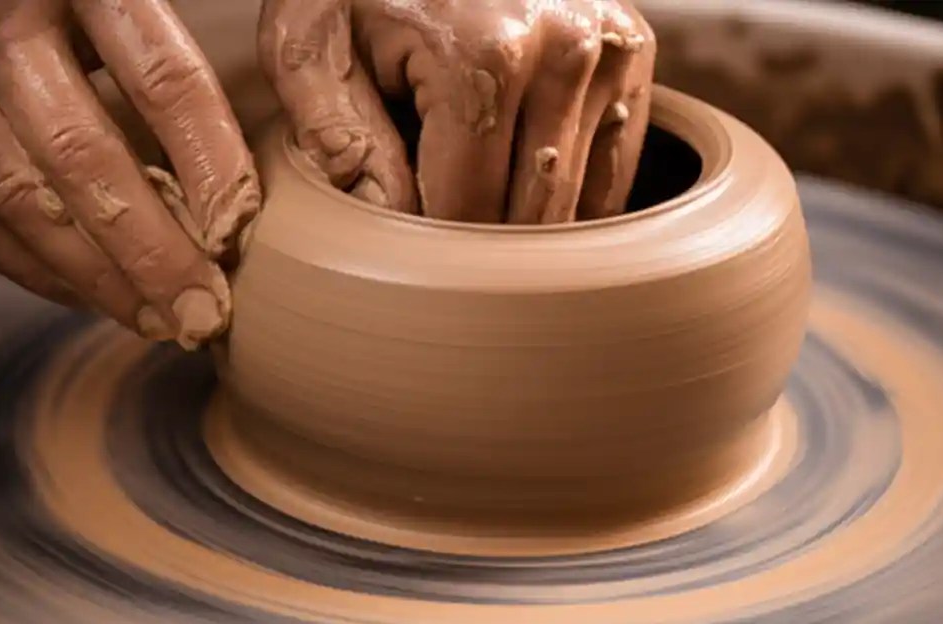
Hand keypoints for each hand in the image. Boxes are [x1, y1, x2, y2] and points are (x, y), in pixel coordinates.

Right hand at [0, 0, 260, 348]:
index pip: (165, 83)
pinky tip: (85, 296)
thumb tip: (239, 164)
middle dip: (156, 255)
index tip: (243, 238)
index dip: (213, 168)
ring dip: (100, 279)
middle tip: (206, 316)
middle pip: (89, 161)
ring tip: (159, 321)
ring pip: (25, 203)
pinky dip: (30, 269)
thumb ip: (157, 48)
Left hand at [259, 0, 654, 223]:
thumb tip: (389, 227)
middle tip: (438, 255)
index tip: (404, 263)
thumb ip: (340, 139)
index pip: (468, 212)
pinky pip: (617, 166)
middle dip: (483, 253)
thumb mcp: (311, 42)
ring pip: (581, 202)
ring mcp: (608, 48)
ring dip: (530, 229)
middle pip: (532, 215)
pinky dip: (576, 197)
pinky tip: (525, 192)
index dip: (431, 256)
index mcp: (483, 54)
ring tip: (475, 210)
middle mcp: (563, 49)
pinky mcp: (631, 50)